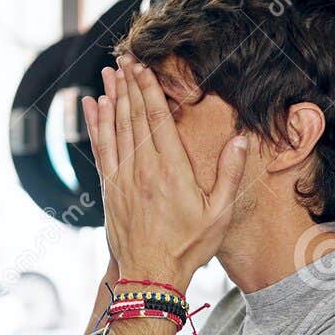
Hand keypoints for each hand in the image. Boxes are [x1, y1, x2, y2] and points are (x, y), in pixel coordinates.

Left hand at [82, 55, 248, 289]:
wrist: (150, 276)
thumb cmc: (189, 247)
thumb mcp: (219, 214)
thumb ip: (230, 174)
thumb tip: (241, 139)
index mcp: (172, 170)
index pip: (157, 118)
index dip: (149, 88)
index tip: (143, 65)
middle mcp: (143, 169)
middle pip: (134, 116)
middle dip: (130, 84)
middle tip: (125, 57)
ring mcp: (122, 178)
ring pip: (115, 128)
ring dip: (112, 98)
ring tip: (110, 73)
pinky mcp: (109, 190)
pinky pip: (101, 149)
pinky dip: (96, 125)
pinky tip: (93, 107)